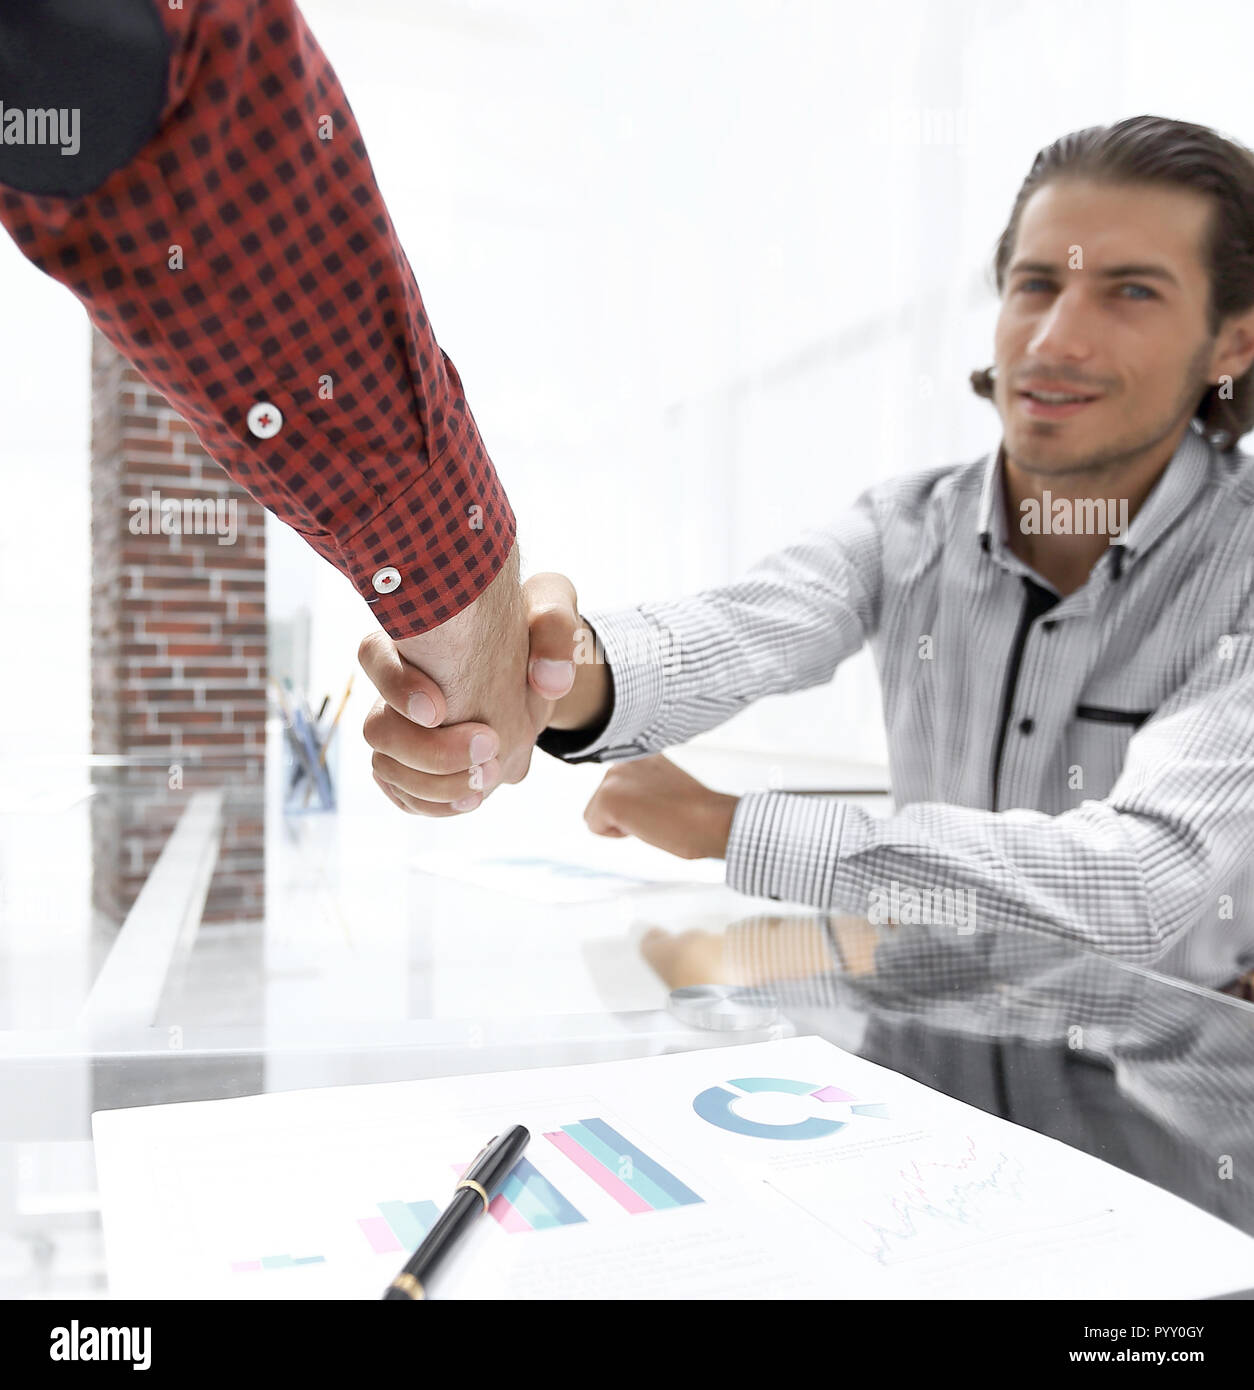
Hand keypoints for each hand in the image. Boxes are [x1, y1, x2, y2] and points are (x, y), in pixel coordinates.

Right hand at [360, 562, 580, 815]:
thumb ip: (556, 628)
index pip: (373, 654)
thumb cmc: (536, 626)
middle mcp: (398, 683)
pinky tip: (473, 797)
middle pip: (377, 728)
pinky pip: (400, 793)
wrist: (536, 668)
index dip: (393, 684)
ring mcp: (401, 727)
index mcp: (418, 636)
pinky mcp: (414, 763)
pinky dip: (434, 802)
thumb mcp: (553, 607)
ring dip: (436, 784)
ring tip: (489, 775)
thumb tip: (550, 680)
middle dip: (431, 752)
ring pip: (385, 767)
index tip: (438, 708)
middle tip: (489, 746)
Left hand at [583, 754, 738, 858]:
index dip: (638, 809)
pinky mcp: (606, 798)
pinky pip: (595, 828)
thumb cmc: (699, 814)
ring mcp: (613, 777)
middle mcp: (624, 760)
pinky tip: (645, 825)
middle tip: (659, 815)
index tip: (663, 807)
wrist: (712, 819)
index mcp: (641, 756)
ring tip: (653, 819)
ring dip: (621, 825)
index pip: (619, 792)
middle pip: (602, 802)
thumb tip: (634, 804)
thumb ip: (646, 788)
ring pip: (595, 815)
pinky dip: (617, 836)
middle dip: (626, 816)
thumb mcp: (667, 790)